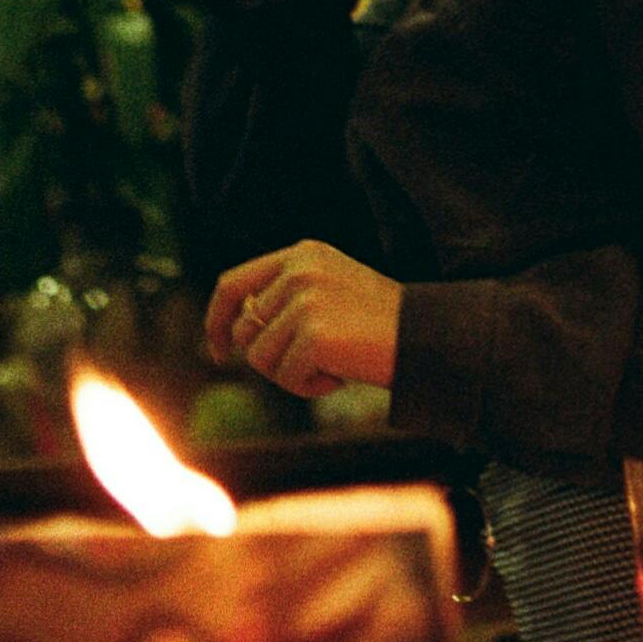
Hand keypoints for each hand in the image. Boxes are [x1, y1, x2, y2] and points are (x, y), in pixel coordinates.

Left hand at [206, 240, 402, 396]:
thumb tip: (236, 333)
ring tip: (333, 364)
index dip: (217, 321)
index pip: (233, 284)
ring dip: (292, 374)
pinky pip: (286, 378)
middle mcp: (299, 271)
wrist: (425, 338)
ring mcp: (305, 300)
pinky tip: (341, 375)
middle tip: (314, 362)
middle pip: (245, 332)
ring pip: (261, 359)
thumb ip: (285, 297)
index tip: (219, 352)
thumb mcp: (329, 291)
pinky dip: (310, 387)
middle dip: (271, 359)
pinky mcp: (313, 333)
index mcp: (301, 254)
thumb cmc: (377, 324)